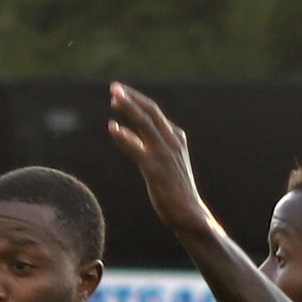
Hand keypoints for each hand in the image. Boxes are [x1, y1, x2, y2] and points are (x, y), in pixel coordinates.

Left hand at [106, 82, 210, 234]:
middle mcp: (172, 142)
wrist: (189, 214)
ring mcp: (164, 154)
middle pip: (150, 112)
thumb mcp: (167, 162)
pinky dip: (123, 136)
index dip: (136, 102)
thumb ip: (150, 146)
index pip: (154, 113)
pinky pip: (136, 147)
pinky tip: (111, 127)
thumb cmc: (176, 191)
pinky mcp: (155, 169)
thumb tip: (127, 133)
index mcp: (177, 138)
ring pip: (144, 123)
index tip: (120, 96)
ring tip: (112, 98)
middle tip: (114, 87)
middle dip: (132, 98)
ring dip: (128, 107)